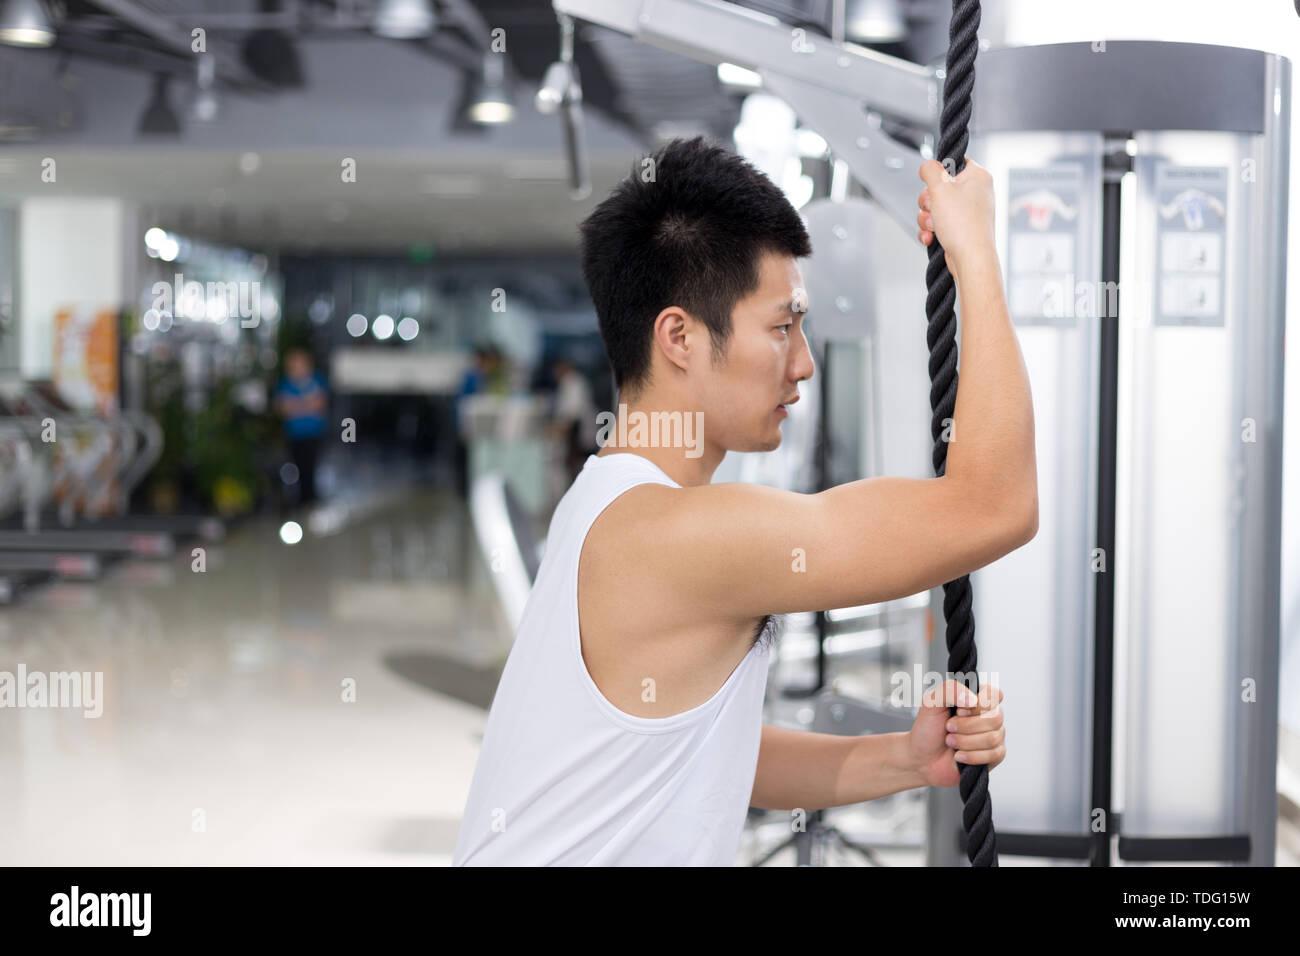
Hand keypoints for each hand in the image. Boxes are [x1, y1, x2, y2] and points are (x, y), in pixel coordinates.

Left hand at [905, 678, 1005, 788]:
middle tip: (949, 727)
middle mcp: (988, 716)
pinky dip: (972, 756)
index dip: (980, 704)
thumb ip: (950, 689)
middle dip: (966, 726)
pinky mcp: (994, 755)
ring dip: (965, 742)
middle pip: (995, 718)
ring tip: (950, 741)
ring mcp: (993, 735)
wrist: (922, 757)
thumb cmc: (928, 728)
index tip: (960, 711)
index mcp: (975, 699)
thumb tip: (971, 699)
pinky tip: (959, 755)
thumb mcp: (931, 702)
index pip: (994, 694)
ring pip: (992, 738)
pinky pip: (994, 755)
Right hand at [916, 157, 995, 280]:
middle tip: (932, 208)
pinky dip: (931, 231)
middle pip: (940, 187)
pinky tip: (931, 238)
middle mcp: (976, 193)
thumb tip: (927, 166)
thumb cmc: (962, 225)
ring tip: (933, 227)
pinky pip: (939, 223)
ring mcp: (969, 212)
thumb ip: (930, 170)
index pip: (954, 163)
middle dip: (928, 202)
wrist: (971, 259)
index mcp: (978, 176)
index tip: (934, 183)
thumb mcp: (940, 188)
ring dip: (927, 218)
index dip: (939, 173)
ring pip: (936, 207)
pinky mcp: (961, 228)